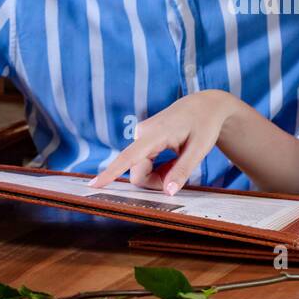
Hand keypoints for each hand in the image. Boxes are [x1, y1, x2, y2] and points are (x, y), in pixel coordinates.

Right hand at [90, 91, 239, 194]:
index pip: (129, 157)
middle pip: (138, 172)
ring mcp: (141, 135)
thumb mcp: (199, 149)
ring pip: (141, 169)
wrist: (205, 105)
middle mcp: (142, 133)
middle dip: (157, 181)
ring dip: (159, 174)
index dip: (111, 172)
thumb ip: (182, 171)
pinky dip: (158, 167)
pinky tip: (173, 158)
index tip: (94, 185)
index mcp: (155, 133)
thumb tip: (168, 192)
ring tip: (180, 161)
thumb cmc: (205, 125)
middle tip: (181, 176)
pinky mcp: (143, 138)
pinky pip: (144, 163)